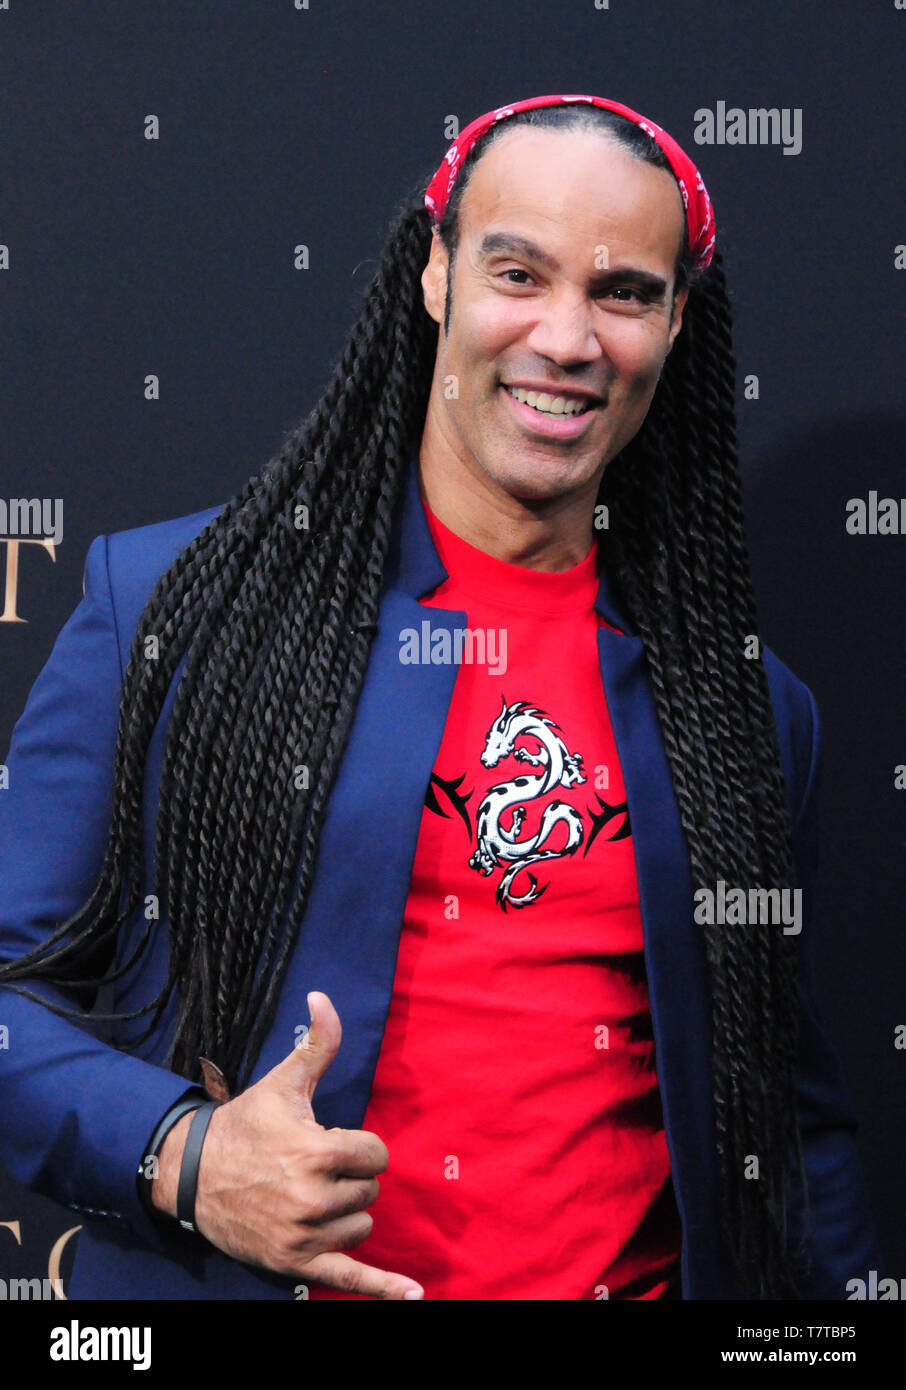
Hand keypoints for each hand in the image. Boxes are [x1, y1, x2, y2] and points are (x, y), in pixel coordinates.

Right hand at [152, 991, 423, 1298]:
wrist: (193, 1175)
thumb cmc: (246, 1126)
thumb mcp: (283, 1082)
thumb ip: (316, 1043)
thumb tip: (324, 996)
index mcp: (316, 1151)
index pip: (376, 1155)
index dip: (359, 1147)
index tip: (331, 1142)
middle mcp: (313, 1197)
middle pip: (370, 1190)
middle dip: (349, 1179)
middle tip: (311, 1168)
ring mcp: (304, 1235)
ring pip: (361, 1225)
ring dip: (345, 1212)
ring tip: (308, 1195)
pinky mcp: (297, 1264)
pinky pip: (351, 1278)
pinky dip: (384, 1289)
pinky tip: (414, 1297)